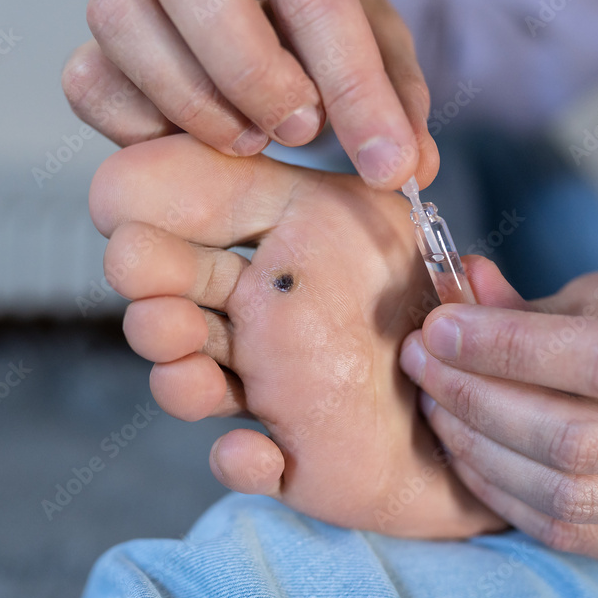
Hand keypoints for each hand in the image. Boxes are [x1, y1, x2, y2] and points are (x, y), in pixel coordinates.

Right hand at [63, 0, 437, 188]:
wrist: (258, 7)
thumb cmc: (313, 19)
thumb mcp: (369, 43)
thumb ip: (394, 98)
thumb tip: (412, 164)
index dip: (356, 89)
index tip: (387, 162)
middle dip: (255, 74)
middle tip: (301, 129)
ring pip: (122, 19)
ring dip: (194, 99)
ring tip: (248, 138)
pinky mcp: (96, 45)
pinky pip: (87, 80)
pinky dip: (137, 124)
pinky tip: (191, 141)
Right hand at [89, 133, 501, 537]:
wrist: (475, 406)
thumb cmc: (431, 306)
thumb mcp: (404, 231)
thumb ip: (373, 184)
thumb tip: (348, 136)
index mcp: (281, 243)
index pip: (203, 200)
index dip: (155, 193)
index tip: (122, 194)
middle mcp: (256, 311)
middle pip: (171, 286)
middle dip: (143, 275)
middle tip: (134, 265)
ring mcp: (261, 383)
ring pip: (185, 374)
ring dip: (173, 370)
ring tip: (184, 363)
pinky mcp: (284, 453)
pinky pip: (244, 462)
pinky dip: (241, 462)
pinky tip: (258, 452)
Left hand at [400, 262, 597, 565]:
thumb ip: (529, 304)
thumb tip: (453, 285)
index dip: (509, 349)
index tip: (440, 329)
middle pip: (577, 440)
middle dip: (477, 399)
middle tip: (423, 364)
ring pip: (565, 494)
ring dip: (478, 447)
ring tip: (436, 403)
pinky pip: (565, 532)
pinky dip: (499, 491)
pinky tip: (465, 449)